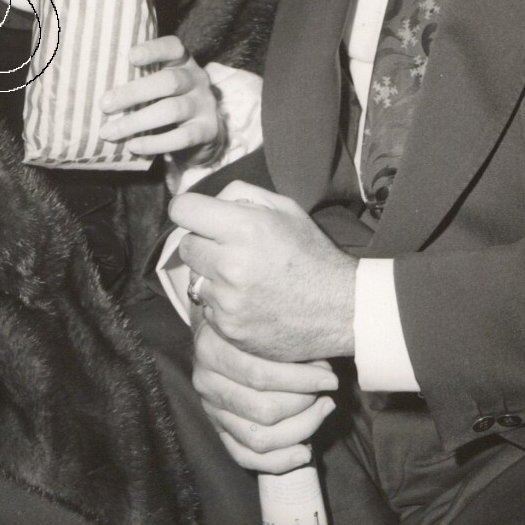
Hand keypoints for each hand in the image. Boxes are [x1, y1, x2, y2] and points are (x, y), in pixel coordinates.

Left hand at [98, 35, 224, 162]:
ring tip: (109, 132)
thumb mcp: (159, 85)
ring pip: (172, 110)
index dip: (153, 50)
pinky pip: (181, 138)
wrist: (203, 133)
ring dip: (136, 121)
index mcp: (182, 62)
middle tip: (104, 105)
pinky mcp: (208, 130)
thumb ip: (139, 80)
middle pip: (169, 81)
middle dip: (133, 93)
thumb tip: (95, 87)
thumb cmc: (168, 102)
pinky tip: (133, 146)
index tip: (130, 56)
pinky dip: (154, 143)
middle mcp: (197, 79)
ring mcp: (204, 105)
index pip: (173, 47)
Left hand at [171, 181, 356, 362]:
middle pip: (185, 246)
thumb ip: (242, 195)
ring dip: (211, 277)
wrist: (341, 308)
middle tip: (228, 249)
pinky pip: (206, 309)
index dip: (189, 210)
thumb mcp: (285, 208)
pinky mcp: (228, 329)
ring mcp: (227, 300)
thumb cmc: (311, 253)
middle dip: (203, 243)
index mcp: (244, 227)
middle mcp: (230, 264)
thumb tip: (211, 200)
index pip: (183, 209)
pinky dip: (221, 304)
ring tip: (242, 278)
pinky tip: (249, 301)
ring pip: (193, 279)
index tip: (198, 216)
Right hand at [190, 314, 338, 472]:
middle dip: (304, 404)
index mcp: (211, 349)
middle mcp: (206, 382)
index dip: (301, 380)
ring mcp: (211, 409)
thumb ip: (285, 339)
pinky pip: (246, 457)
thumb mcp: (261, 323)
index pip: (260, 375)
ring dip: (300, 429)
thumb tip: (324, 365)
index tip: (330, 377)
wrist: (221, 331)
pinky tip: (305, 452)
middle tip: (326, 392)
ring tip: (323, 410)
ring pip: (259, 438)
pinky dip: (279, 461)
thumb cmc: (251, 326)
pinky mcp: (218, 429)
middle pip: (263, 410)